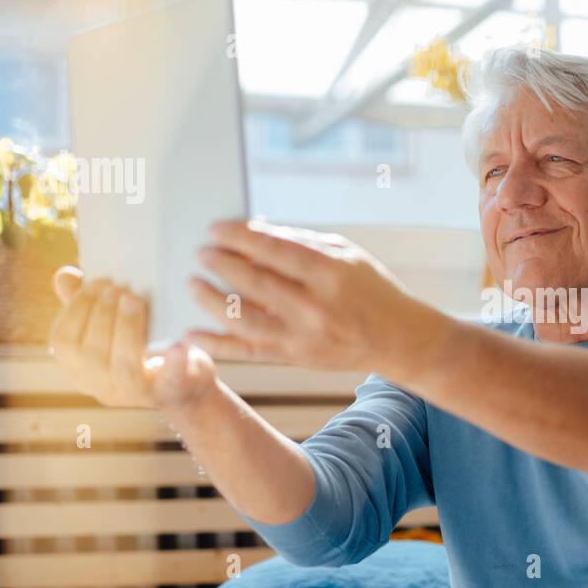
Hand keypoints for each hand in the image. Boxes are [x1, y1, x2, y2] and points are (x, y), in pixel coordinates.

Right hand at [48, 266, 218, 410]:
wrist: (188, 381)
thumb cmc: (146, 346)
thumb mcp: (114, 325)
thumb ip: (88, 304)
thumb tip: (65, 275)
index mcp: (80, 369)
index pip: (64, 342)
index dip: (76, 309)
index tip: (96, 283)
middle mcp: (102, 387)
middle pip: (90, 356)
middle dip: (102, 316)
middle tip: (118, 288)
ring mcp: (135, 395)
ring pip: (123, 369)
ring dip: (126, 330)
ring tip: (134, 301)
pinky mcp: (169, 394)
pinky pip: (169, 382)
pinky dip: (173, 364)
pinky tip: (177, 347)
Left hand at [184, 219, 449, 378]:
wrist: (397, 338)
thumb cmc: (371, 289)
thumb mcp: (345, 253)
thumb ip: (300, 240)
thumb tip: (253, 231)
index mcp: (329, 272)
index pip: (272, 248)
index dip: (237, 236)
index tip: (215, 229)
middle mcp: (314, 306)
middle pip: (252, 281)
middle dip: (219, 263)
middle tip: (202, 253)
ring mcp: (302, 336)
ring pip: (242, 318)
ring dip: (210, 299)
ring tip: (194, 283)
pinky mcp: (294, 357)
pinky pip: (247, 352)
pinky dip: (215, 344)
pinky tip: (191, 334)